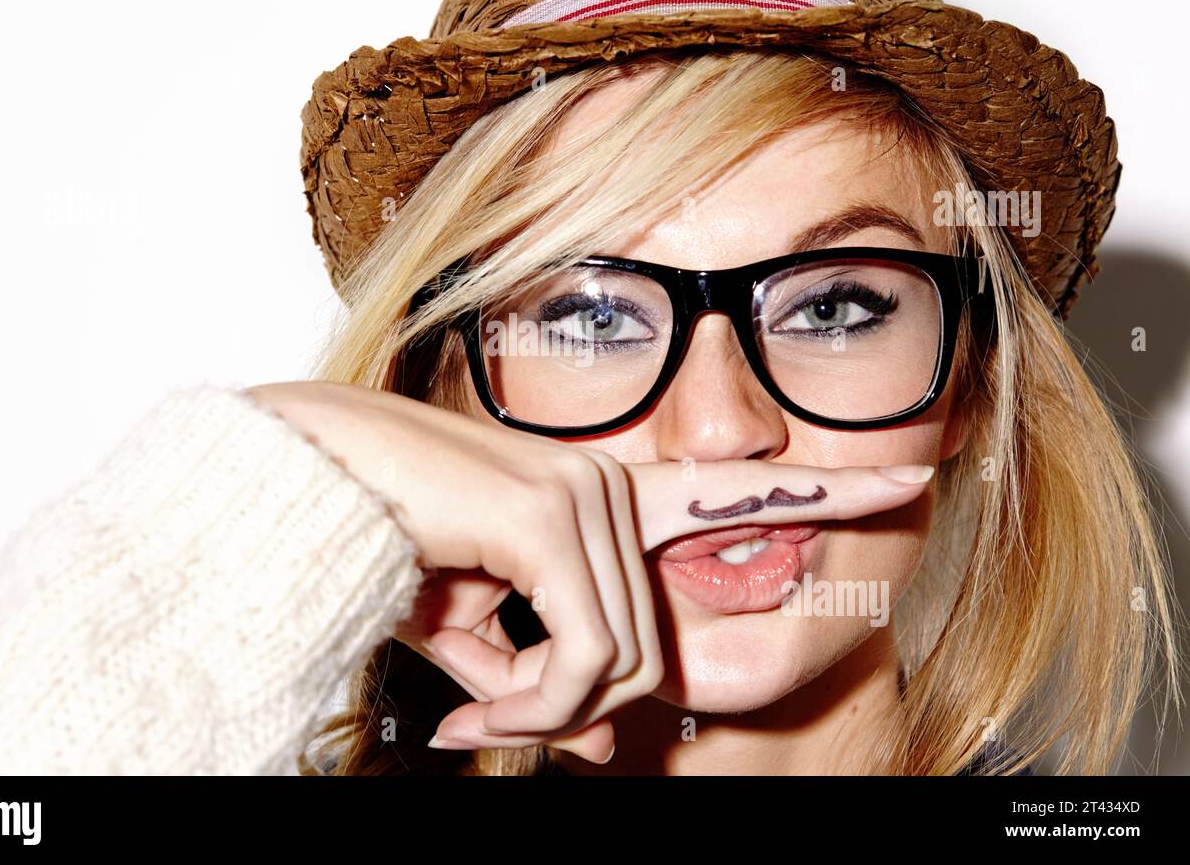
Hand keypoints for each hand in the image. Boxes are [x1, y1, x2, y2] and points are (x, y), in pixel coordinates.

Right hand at [242, 380, 933, 763]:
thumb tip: (583, 738)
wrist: (302, 488)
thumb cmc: (382, 546)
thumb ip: (533, 672)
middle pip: (654, 650)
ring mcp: (584, 497)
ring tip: (467, 714)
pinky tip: (470, 713)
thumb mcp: (470, 629)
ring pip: (622, 665)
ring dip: (540, 717)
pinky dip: (530, 710)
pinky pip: (582, 661)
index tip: (912, 476)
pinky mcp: (549, 518)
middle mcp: (607, 489)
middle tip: (489, 729)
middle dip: (575, 716)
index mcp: (599, 498)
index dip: (825, 493)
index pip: (736, 491)